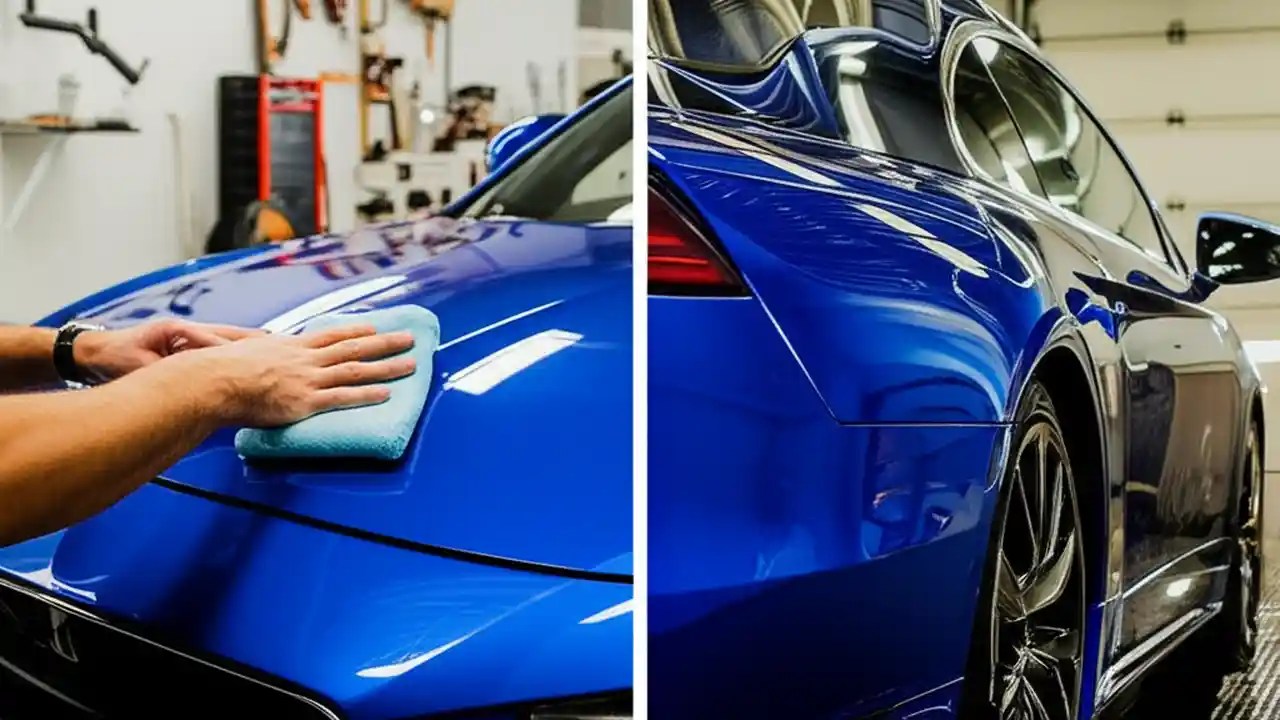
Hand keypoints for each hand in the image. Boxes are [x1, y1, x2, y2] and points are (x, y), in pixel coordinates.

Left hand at [76, 320, 261, 381]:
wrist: (93, 354)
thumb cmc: (113, 357)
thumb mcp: (139, 364)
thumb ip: (164, 368)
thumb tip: (188, 373)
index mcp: (177, 331)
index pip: (216, 340)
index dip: (240, 348)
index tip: (263, 353)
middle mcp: (188, 331)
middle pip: (232, 334)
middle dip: (258, 342)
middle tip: (285, 349)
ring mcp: (189, 337)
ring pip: (230, 339)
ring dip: (252, 346)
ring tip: (279, 352)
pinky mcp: (187, 345)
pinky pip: (221, 347)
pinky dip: (240, 352)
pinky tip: (256, 358)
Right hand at [175, 324, 416, 427]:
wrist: (216, 380)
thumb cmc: (221, 367)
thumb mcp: (243, 349)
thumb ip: (257, 350)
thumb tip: (258, 347)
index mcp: (291, 346)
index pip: (331, 336)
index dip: (356, 332)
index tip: (375, 327)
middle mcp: (306, 359)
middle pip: (353, 348)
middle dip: (385, 343)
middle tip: (410, 339)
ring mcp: (309, 379)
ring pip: (356, 370)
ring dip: (386, 367)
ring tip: (411, 364)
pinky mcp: (307, 401)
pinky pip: (343, 397)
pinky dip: (367, 394)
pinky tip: (387, 394)